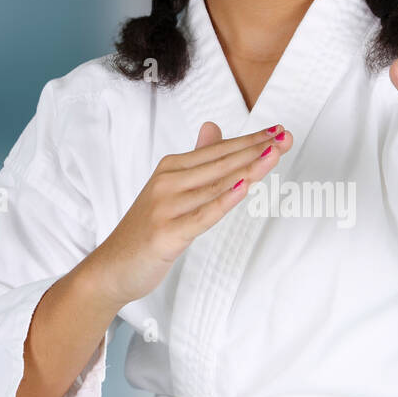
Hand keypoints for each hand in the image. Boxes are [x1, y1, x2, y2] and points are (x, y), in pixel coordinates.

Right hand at [84, 121, 292, 308]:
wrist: (112, 268)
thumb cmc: (146, 230)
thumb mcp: (171, 190)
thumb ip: (195, 161)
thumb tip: (213, 128)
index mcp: (171, 168)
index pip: (218, 150)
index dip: (250, 140)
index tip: (278, 130)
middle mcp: (167, 182)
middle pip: (220, 163)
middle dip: (256, 149)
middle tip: (285, 137)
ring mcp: (166, 207)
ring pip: (216, 186)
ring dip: (248, 169)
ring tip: (274, 154)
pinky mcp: (167, 234)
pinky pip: (203, 216)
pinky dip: (224, 201)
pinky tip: (245, 187)